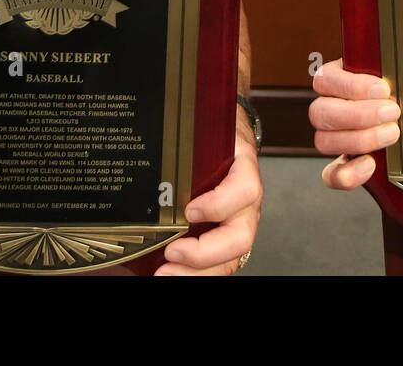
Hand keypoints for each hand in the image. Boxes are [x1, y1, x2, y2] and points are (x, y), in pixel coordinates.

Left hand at [156, 108, 263, 275]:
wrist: (231, 139)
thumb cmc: (217, 134)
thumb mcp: (209, 126)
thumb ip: (193, 131)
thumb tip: (155, 126)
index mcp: (244, 171)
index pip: (244, 191)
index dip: (219, 205)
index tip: (189, 211)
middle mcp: (247, 204)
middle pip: (239, 237)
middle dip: (204, 253)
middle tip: (171, 252)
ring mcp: (239, 225)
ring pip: (230, 259)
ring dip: (197, 273)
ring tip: (164, 275)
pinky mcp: (226, 240)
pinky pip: (219, 265)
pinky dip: (196, 275)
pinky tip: (171, 274)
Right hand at [309, 57, 401, 189]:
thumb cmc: (399, 87)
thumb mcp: (393, 71)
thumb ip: (389, 65)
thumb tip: (401, 51)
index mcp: (336, 79)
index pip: (326, 79)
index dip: (352, 86)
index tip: (383, 88)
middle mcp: (329, 107)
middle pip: (320, 112)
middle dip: (358, 115)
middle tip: (391, 112)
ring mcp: (333, 137)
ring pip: (323, 141)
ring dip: (359, 139)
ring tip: (391, 133)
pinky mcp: (342, 164)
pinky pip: (332, 175)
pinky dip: (349, 174)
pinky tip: (370, 165)